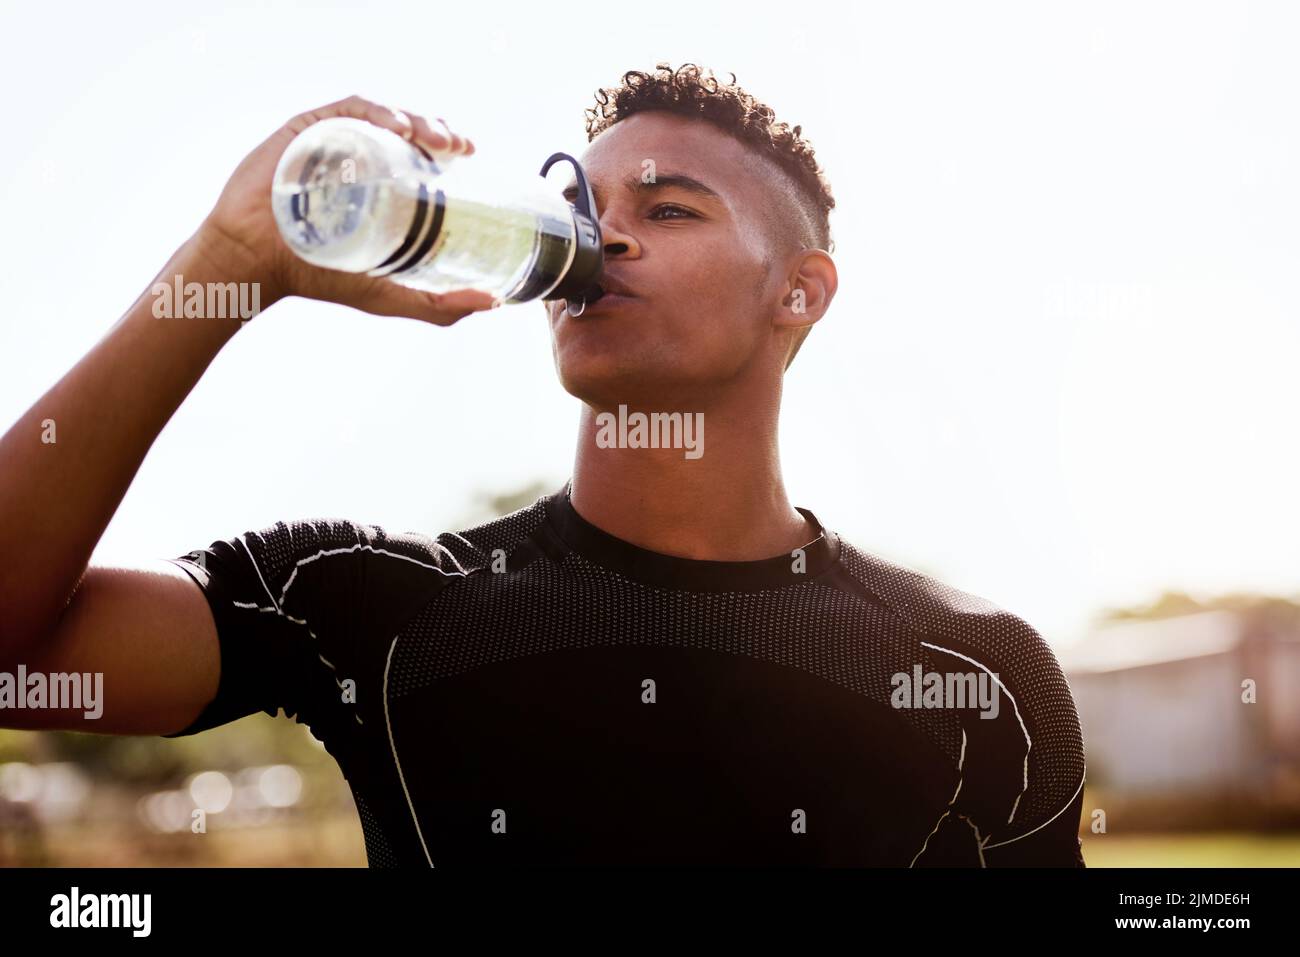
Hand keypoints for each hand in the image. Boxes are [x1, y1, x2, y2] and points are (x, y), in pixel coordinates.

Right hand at [194, 94, 495, 324]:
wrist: (258, 264)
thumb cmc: (320, 277)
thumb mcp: (390, 295)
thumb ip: (440, 304)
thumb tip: (494, 303)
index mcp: (380, 182)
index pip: (424, 154)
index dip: (452, 146)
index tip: (472, 154)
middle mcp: (359, 156)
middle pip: (409, 130)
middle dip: (440, 130)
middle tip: (459, 148)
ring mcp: (333, 140)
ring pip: (384, 115)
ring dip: (417, 118)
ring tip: (438, 140)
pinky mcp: (305, 129)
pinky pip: (345, 110)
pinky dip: (375, 111)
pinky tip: (398, 126)